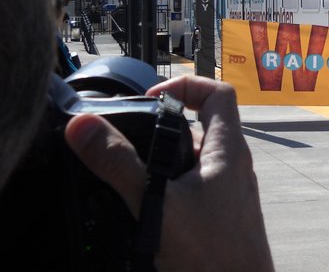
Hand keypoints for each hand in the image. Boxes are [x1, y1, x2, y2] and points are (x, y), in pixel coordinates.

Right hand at [64, 76, 273, 271]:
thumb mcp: (156, 204)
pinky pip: (196, 185)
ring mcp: (230, 190)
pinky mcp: (222, 213)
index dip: (186, 83)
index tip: (152, 98)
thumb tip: (85, 127)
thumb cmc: (213, 254)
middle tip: (131, 139)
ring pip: (197, 158)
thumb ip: (120, 165)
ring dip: (166, 159)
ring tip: (134, 174)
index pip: (218, 92)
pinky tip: (149, 206)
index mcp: (228, 150)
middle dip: (165, 126)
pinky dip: (172, 185)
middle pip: (203, 124)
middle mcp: (234, 165)